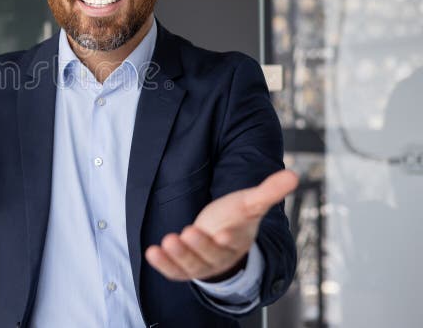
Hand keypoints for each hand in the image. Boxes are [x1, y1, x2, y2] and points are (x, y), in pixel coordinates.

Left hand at [145, 169, 297, 281]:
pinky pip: (174, 270)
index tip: (222, 234)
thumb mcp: (250, 203)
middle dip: (198, 246)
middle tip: (186, 233)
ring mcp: (202, 264)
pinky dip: (163, 263)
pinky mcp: (185, 268)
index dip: (227, 239)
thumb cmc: (236, 219)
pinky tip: (152, 251)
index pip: (233, 242)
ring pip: (190, 265)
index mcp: (238, 240)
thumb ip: (269, 191)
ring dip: (177, 256)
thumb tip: (293, 175)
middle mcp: (220, 256)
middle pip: (210, 255)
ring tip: (166, 241)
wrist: (223, 238)